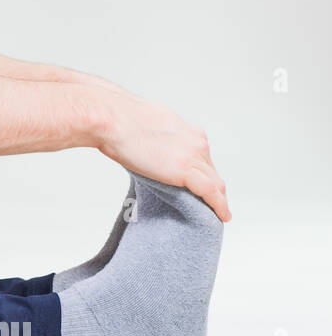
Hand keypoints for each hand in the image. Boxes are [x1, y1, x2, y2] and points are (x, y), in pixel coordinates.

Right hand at [95, 93, 230, 221]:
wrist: (113, 120)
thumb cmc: (119, 119)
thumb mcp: (148, 123)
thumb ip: (158, 135)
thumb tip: (150, 142)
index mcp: (186, 130)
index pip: (202, 155)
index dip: (204, 171)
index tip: (202, 181)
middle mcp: (196, 141)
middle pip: (211, 170)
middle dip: (214, 186)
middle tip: (212, 202)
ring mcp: (193, 156)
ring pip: (215, 183)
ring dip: (218, 198)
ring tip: (218, 212)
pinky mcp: (186, 171)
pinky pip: (210, 193)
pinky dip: (219, 206)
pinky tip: (222, 216)